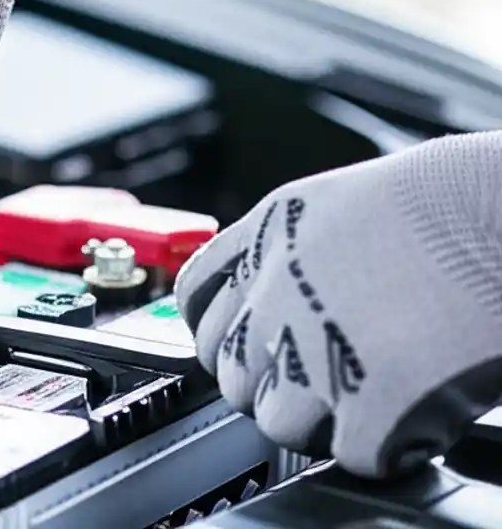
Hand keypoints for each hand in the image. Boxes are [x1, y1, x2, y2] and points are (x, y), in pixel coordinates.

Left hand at [175, 131, 501, 477]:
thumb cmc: (454, 200)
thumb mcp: (344, 205)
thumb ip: (299, 254)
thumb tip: (283, 296)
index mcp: (269, 234)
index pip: (199, 299)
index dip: (222, 332)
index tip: (239, 346)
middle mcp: (274, 291)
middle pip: (232, 371)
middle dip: (274, 382)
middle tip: (325, 380)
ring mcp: (312, 350)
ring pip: (278, 420)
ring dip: (322, 421)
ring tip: (373, 397)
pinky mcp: (365, 403)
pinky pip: (351, 453)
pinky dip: (384, 444)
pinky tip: (414, 413)